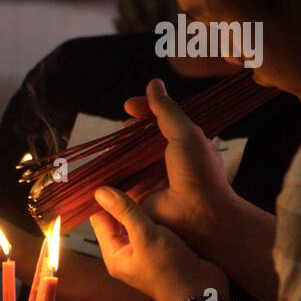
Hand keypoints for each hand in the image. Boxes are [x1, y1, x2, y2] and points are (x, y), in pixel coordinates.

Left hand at [91, 185, 226, 300]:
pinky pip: (159, 226)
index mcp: (115, 255)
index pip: (100, 220)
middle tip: (136, 175)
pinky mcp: (167, 249)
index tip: (114, 178)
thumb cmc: (171, 271)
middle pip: (121, 219)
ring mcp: (148, 252)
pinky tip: (168, 198)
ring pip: (141, 220)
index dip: (105, 200)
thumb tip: (101, 192)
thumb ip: (124, 212)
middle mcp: (129, 254)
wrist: (204, 292)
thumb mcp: (145, 235)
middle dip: (128, 200)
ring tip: (153, 182)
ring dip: (147, 205)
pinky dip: (162, 213)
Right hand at [123, 78, 237, 247]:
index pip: (158, 119)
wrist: (199, 216)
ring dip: (115, 151)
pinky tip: (100, 165)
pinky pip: (118, 180)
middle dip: (127, 131)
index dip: (143, 110)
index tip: (128, 106)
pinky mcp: (136, 195)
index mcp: (182, 142)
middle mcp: (165, 159)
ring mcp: (150, 177)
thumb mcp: (186, 134)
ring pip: (126, 157)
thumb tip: (153, 84)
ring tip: (109, 148)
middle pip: (138, 137)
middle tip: (122, 131)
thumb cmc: (199, 174)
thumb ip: (167, 110)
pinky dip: (108, 173)